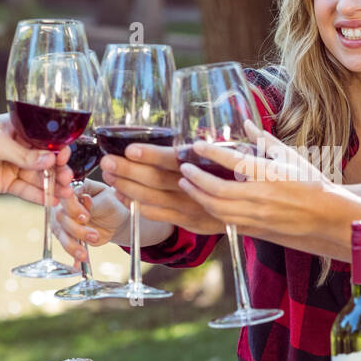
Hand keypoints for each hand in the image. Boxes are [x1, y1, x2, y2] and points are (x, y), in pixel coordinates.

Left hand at [0, 114, 75, 205]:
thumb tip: (50, 159)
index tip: (64, 156)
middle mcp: (16, 146)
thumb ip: (23, 153)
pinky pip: (25, 190)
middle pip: (44, 159)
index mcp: (14, 128)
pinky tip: (52, 201)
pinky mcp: (4, 183)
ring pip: (37, 176)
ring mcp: (11, 166)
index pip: (42, 138)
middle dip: (58, 169)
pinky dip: (39, 196)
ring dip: (52, 184)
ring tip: (66, 193)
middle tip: (68, 178)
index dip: (56, 147)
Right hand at [52, 180, 129, 254]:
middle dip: (77, 229)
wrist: (117, 220)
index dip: (73, 208)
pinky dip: (73, 256)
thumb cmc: (112, 204)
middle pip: (61, 218)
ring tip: (84, 255)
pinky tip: (77, 265)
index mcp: (74, 190)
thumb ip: (95, 202)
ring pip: (62, 234)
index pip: (66, 198)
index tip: (86, 217)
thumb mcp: (108, 200)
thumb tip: (85, 199)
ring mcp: (64, 222)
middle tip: (93, 235)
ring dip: (73, 245)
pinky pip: (68, 247)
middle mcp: (64, 206)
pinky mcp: (68, 236)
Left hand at [101, 144, 226, 235]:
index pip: (173, 160)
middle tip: (107, 162)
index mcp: (205, 168)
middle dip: (128, 170)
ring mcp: (190, 207)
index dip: (151, 155)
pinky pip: (155, 214)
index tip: (130, 149)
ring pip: (151, 198)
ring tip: (109, 175)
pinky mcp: (187, 221)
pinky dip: (135, 205)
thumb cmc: (237, 174)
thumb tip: (174, 140)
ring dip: (127, 187)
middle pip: (156, 180)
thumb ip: (201, 149)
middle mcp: (196, 189)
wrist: (253, 208)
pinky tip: (121, 194)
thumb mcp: (229, 155)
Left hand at [175, 121, 340, 240]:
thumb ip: (265, 140)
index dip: (212, 153)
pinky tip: (203, 202)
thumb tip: (247, 122)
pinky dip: (211, 211)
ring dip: (199, 196)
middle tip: (184, 169)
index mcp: (270, 174)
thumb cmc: (312, 183)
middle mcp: (262, 196)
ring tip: (187, 184)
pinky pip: (227, 221)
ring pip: (218, 208)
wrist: (327, 216)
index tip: (196, 146)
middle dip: (197, 179)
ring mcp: (258, 215)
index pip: (234, 161)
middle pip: (218, 189)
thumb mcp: (290, 156)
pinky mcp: (257, 229)